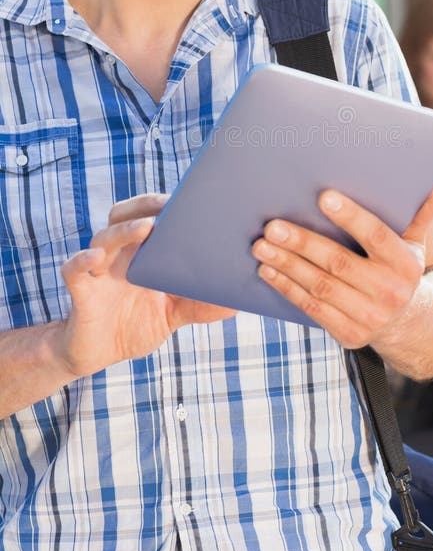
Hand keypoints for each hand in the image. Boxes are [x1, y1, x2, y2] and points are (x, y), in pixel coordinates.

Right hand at [57, 194, 235, 377]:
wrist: (99, 355)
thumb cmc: (137, 324)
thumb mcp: (176, 314)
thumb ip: (203, 305)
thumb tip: (239, 301)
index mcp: (142, 252)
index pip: (151, 215)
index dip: (166, 204)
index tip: (191, 196)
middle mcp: (120, 253)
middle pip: (124, 214)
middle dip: (144, 204)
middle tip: (168, 204)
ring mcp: (99, 270)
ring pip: (104, 238)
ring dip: (125, 231)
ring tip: (146, 227)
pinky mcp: (81, 291)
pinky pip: (75, 269)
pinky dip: (83, 260)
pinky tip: (96, 258)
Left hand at [251, 185, 432, 350]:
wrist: (415, 325)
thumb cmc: (405, 270)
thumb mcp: (418, 244)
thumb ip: (421, 217)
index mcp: (405, 263)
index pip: (375, 235)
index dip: (350, 216)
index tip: (324, 197)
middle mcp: (389, 292)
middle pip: (338, 263)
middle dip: (302, 243)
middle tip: (272, 226)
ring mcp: (368, 317)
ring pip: (320, 287)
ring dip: (287, 266)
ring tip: (262, 246)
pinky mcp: (350, 335)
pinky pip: (313, 309)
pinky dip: (287, 289)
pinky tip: (268, 272)